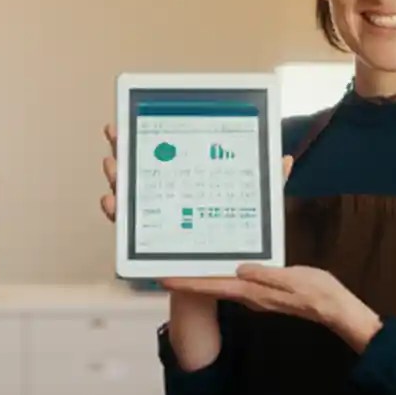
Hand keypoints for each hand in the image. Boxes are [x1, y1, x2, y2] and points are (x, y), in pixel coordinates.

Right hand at [99, 123, 293, 221]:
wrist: (217, 276)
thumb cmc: (230, 236)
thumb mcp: (251, 208)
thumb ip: (264, 185)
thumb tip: (283, 159)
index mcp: (184, 179)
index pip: (163, 151)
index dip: (145, 135)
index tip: (133, 118)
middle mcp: (162, 193)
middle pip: (138, 165)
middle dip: (123, 148)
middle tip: (116, 134)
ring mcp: (151, 214)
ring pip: (126, 190)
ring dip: (115, 176)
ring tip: (113, 166)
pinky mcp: (145, 239)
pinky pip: (125, 225)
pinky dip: (115, 212)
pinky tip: (112, 203)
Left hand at [161, 264, 383, 352]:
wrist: (335, 309)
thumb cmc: (318, 293)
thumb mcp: (294, 279)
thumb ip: (267, 275)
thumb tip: (240, 269)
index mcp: (254, 292)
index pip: (215, 286)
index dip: (190, 282)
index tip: (166, 278)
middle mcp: (251, 296)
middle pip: (214, 286)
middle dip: (191, 277)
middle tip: (167, 266)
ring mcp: (258, 296)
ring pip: (223, 284)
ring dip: (205, 275)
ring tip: (187, 263)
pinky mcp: (266, 292)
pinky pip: (237, 282)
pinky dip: (223, 274)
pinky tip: (222, 265)